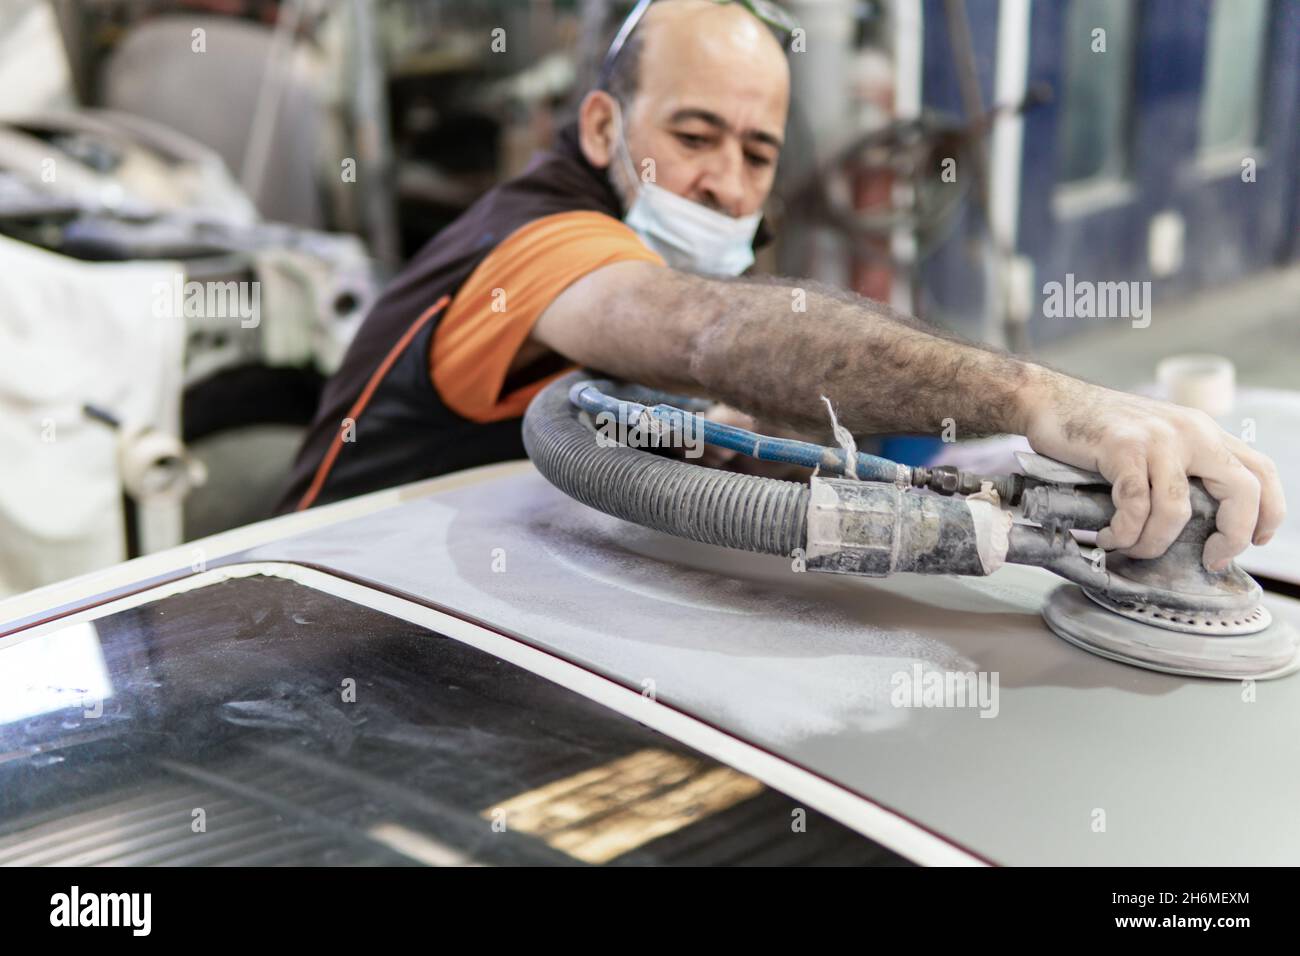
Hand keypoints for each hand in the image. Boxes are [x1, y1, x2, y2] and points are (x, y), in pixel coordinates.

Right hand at [1021, 374, 1284, 570]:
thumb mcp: (1157, 439)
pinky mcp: (1122, 448)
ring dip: (1154, 542)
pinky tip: (1107, 536)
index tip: (1255, 541)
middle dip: (1231, 536)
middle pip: (1240, 490)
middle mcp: (1190, 431)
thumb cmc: (1098, 429)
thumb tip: (1196, 523)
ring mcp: (1157, 439)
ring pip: (1177, 509)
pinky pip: (1134, 506)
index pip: (1261, 470)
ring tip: (1131, 549)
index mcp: (1204, 432)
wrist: (1051, 400)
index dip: (1269, 512)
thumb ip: (1181, 468)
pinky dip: (1122, 531)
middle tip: (1209, 559)